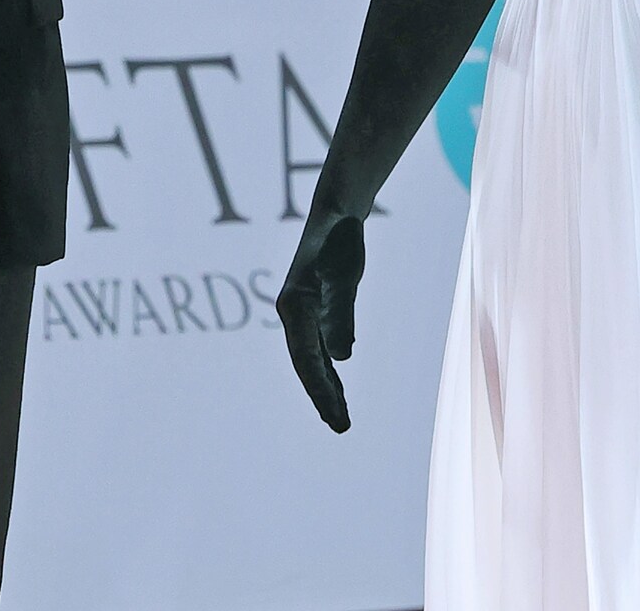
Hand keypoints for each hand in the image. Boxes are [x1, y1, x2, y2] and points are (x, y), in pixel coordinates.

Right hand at [277, 208, 365, 430]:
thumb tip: (341, 356)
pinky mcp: (315, 308)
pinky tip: (337, 383)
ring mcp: (303, 312)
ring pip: (312, 358)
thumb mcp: (345, 277)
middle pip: (307, 364)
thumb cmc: (339, 241)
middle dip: (323, 397)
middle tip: (340, 426)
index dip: (322, 391)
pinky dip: (328, 367)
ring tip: (339, 416)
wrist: (336, 213)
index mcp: (294, 307)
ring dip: (326, 386)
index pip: (307, 359)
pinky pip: (319, 346)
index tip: (336, 417)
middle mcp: (294, 313)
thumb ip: (341, 314)